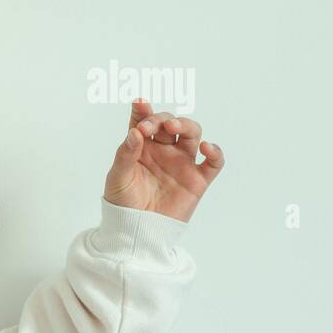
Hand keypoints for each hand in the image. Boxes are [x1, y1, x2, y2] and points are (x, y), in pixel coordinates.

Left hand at [103, 98, 223, 222]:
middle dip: (161, 119)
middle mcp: (164, 150)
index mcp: (142, 146)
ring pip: (192, 134)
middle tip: (150, 126)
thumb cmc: (123, 202)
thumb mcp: (118, 177)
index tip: (139, 102)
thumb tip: (135, 132)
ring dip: (186, 125)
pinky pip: (213, 163)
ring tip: (173, 126)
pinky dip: (215, 152)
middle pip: (170, 123)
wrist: (136, 230)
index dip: (143, 110)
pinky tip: (206, 147)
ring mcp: (182, 163)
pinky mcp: (197, 180)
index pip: (144, 121)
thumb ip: (125, 154)